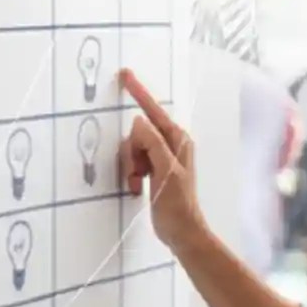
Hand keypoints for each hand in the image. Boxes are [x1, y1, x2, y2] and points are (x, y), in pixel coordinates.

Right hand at [119, 69, 206, 251]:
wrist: (182, 231)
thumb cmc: (178, 204)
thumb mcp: (166, 171)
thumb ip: (153, 143)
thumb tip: (139, 122)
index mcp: (177, 139)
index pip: (153, 110)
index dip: (138, 92)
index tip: (124, 74)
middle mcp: (170, 143)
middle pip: (137, 132)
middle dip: (132, 151)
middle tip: (140, 172)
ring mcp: (161, 156)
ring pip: (132, 147)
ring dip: (131, 166)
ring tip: (141, 182)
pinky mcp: (153, 168)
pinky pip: (133, 161)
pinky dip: (132, 174)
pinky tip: (139, 187)